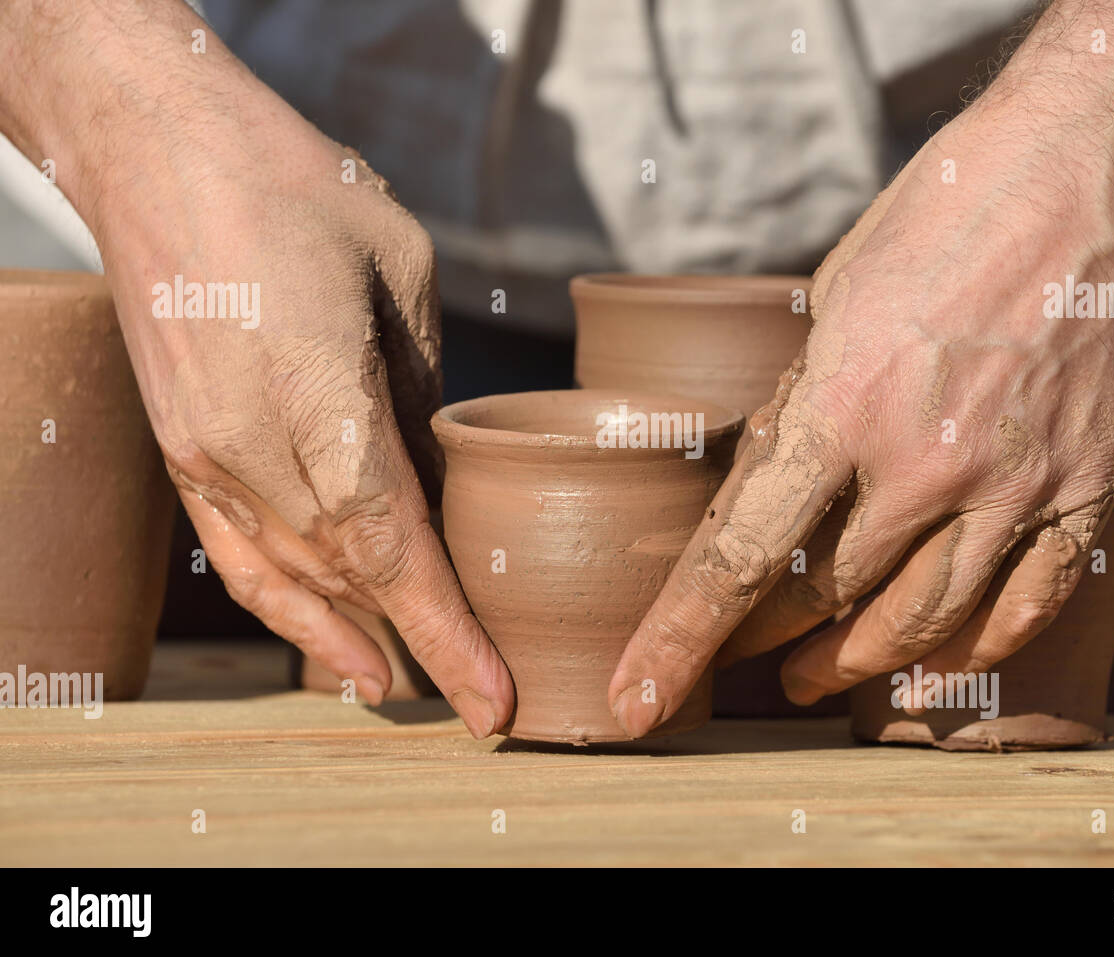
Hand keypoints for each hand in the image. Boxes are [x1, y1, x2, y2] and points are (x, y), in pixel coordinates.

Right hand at [0, 0, 512, 734]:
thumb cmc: (295, 188)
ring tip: (403, 686)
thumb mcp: (402, 273)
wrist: (158, 147)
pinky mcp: (179, 446)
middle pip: (346, 578)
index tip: (491, 700)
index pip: (391, 546)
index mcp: (317, 394)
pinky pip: (236, 552)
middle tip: (480, 702)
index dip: (445, 632)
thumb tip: (434, 472)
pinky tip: (322, 634)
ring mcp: (202, 450)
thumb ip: (419, 390)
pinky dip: (284, 605)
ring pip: (285, 580)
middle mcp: (248, 442)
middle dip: (419, 650)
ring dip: (347, 642)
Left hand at [610, 0, 1113, 736]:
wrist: (1080, 178)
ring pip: (921, 623)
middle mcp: (927, 464)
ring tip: (814, 674)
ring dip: (854, 663)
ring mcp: (1015, 485)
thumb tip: (757, 497)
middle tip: (742, 654)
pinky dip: (971, 650)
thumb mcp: (829, 306)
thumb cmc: (938, 222)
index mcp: (841, 408)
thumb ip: (796, 412)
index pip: (738, 558)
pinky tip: (932, 662)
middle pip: (824, 599)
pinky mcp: (1087, 490)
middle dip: (765, 641)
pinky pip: (1023, 606)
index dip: (679, 640)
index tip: (638, 698)